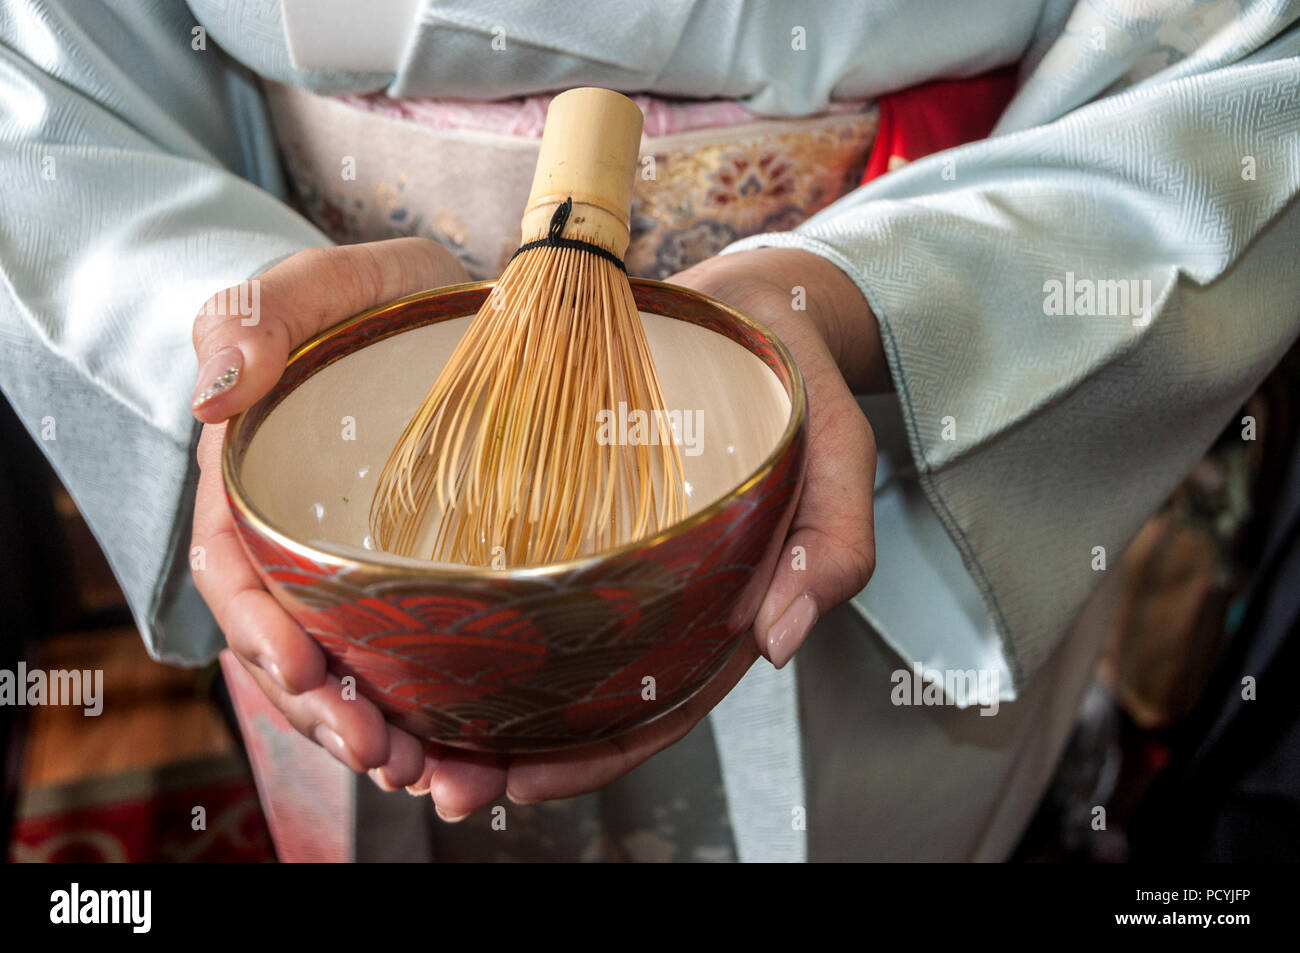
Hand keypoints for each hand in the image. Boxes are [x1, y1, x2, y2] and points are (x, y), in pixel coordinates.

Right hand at [190, 238, 473, 791]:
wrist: (439, 315)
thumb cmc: (370, 299)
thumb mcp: (322, 286)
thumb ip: (258, 315)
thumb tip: (212, 393)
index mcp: (253, 477)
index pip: (234, 569)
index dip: (260, 630)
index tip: (306, 674)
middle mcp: (292, 534)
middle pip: (284, 643)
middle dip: (323, 711)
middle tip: (382, 755)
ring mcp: (346, 562)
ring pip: (339, 665)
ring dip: (371, 729)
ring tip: (423, 774)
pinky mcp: (405, 576)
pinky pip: (399, 655)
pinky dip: (419, 708)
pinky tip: (458, 749)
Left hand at [433, 247, 883, 815]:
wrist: (746, 299)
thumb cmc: (796, 372)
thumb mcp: (838, 447)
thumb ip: (834, 538)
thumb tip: (780, 642)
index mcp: (719, 602)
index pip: (659, 707)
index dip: (597, 757)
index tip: (523, 780)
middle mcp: (656, 589)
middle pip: (586, 695)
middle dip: (515, 748)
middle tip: (442, 780)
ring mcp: (608, 548)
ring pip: (542, 645)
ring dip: (478, 697)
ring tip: (407, 730)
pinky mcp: (567, 503)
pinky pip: (519, 568)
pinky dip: (473, 611)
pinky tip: (417, 628)